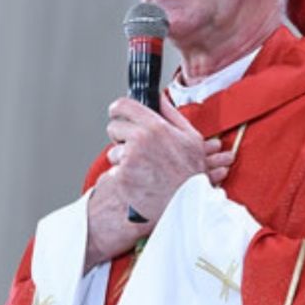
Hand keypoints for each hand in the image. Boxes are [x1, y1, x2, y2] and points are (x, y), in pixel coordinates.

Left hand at [103, 98, 231, 221]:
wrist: (189, 204)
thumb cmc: (192, 173)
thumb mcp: (191, 137)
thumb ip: (172, 114)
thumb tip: (159, 99)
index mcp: (154, 126)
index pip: (122, 106)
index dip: (119, 110)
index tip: (120, 114)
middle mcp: (138, 140)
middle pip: (113, 127)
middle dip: (122, 135)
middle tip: (135, 146)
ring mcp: (128, 160)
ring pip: (113, 152)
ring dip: (123, 158)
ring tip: (143, 168)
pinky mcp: (121, 178)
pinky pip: (114, 172)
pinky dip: (124, 176)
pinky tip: (141, 180)